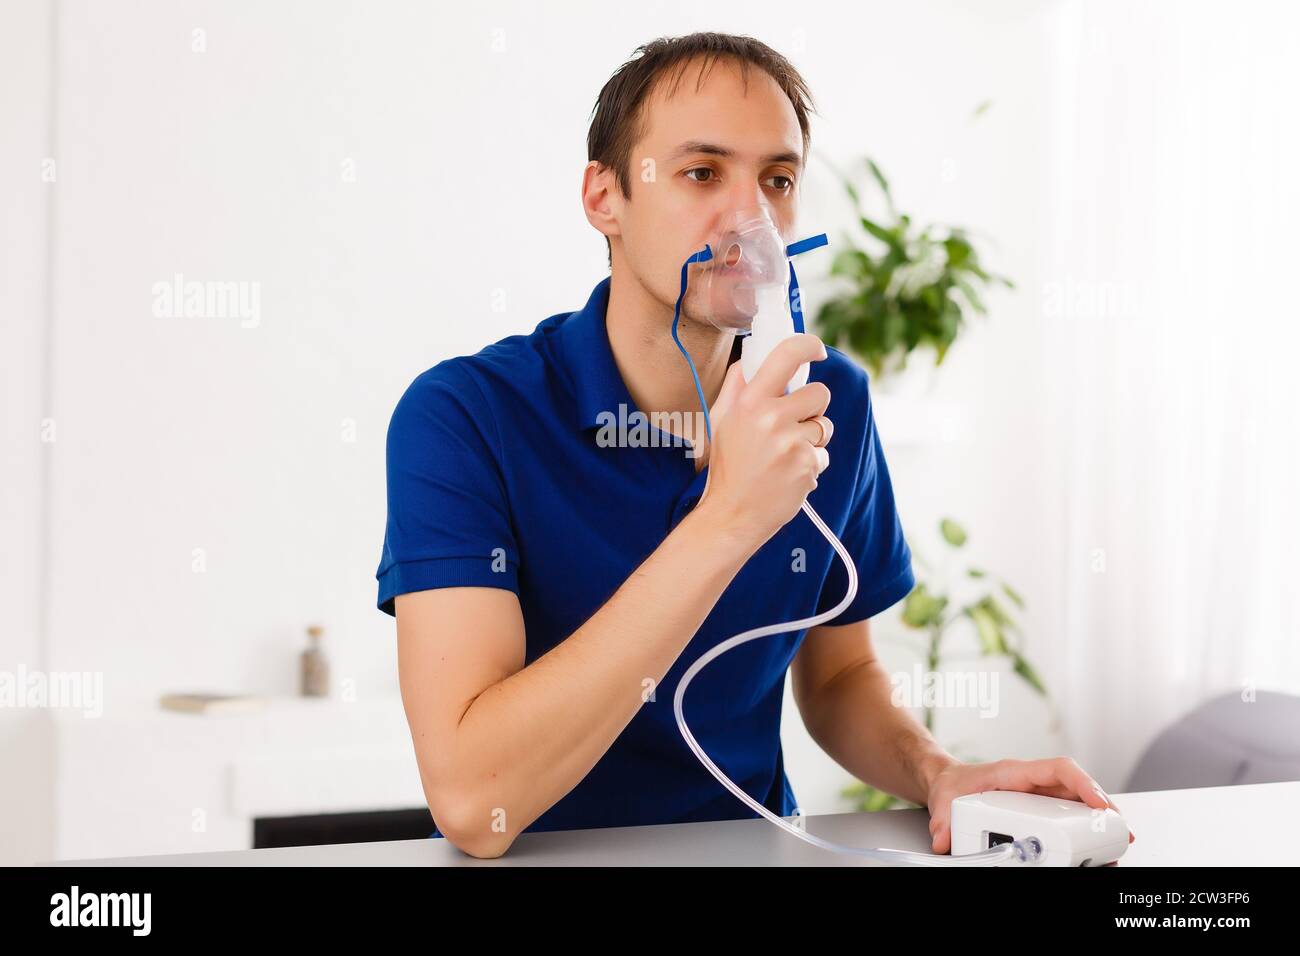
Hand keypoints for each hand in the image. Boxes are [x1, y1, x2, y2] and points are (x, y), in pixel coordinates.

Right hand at [696, 334, 831, 553]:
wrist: (732, 514)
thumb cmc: (728, 467)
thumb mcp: (721, 422)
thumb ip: (736, 388)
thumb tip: (750, 360)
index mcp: (750, 402)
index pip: (787, 355)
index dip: (808, 345)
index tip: (817, 350)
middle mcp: (772, 418)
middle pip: (819, 393)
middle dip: (812, 407)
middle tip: (791, 425)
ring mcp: (793, 443)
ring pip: (824, 426)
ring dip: (812, 438)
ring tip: (785, 455)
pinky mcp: (808, 466)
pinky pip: (823, 454)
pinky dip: (810, 464)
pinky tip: (787, 475)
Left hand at [924, 756, 1136, 853]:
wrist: (948, 782)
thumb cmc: (953, 784)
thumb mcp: (944, 800)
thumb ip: (943, 820)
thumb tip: (943, 840)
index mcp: (1015, 773)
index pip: (1058, 769)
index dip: (1083, 784)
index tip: (1099, 804)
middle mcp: (1032, 782)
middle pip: (1077, 787)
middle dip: (1102, 806)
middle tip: (1119, 830)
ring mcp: (1039, 796)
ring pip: (1078, 802)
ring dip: (1098, 820)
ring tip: (1115, 842)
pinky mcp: (1039, 810)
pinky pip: (1068, 815)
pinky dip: (1084, 828)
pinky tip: (1095, 846)